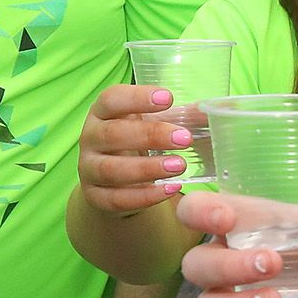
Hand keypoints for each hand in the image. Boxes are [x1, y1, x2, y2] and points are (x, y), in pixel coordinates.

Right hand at [77, 84, 192, 214]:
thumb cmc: (135, 144)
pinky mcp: (95, 197)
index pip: (110, 99)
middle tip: (185, 138)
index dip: (137, 98)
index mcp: (102, 113)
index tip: (168, 98)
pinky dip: (145, 196)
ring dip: (148, 168)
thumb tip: (209, 111)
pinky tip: (170, 189)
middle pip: (112, 134)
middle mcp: (90, 138)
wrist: (112, 183)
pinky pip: (117, 199)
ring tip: (180, 166)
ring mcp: (88, 169)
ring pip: (112, 170)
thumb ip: (175, 118)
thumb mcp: (149, 125)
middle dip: (151, 135)